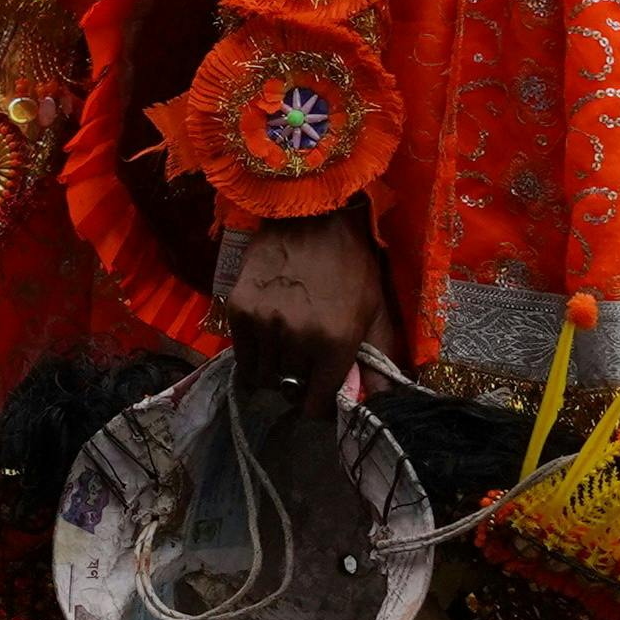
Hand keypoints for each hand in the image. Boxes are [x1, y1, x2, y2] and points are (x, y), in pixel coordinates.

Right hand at [214, 207, 388, 412]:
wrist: (313, 214)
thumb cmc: (352, 263)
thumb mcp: (377, 309)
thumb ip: (380, 359)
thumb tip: (380, 404)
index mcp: (335, 342)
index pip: (316, 405)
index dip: (318, 404)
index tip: (318, 393)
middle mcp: (297, 338)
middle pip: (289, 387)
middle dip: (299, 380)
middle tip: (305, 359)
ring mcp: (264, 323)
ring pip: (263, 374)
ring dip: (275, 367)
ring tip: (286, 345)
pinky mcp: (239, 309)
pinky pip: (241, 355)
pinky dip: (253, 353)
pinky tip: (266, 336)